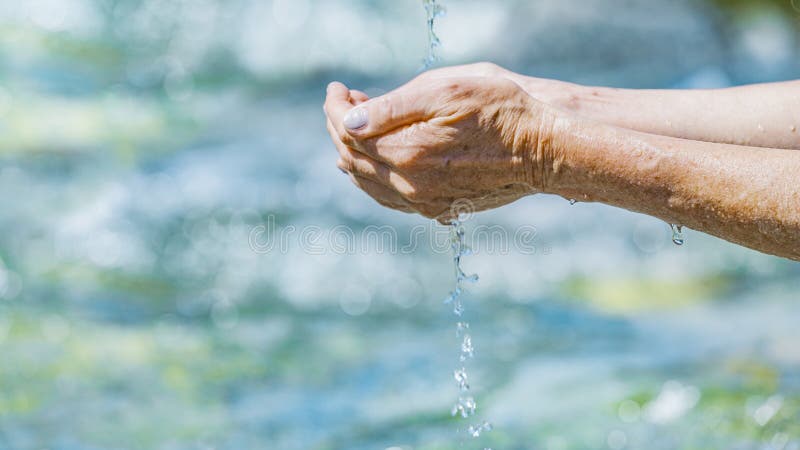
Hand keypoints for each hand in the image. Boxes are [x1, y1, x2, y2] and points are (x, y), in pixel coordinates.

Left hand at [323, 75, 556, 221]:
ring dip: (352, 155)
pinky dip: (372, 179)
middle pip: (354, 159)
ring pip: (369, 184)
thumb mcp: (444, 91)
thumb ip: (391, 108)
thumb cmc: (500, 110)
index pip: (348, 133)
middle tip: (342, 101)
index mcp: (406, 153)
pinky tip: (371, 167)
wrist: (545, 148)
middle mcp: (410, 186)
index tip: (337, 86)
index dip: (335, 107)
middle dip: (339, 128)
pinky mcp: (441, 208)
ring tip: (350, 129)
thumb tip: (348, 121)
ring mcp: (425, 202)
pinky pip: (391, 199)